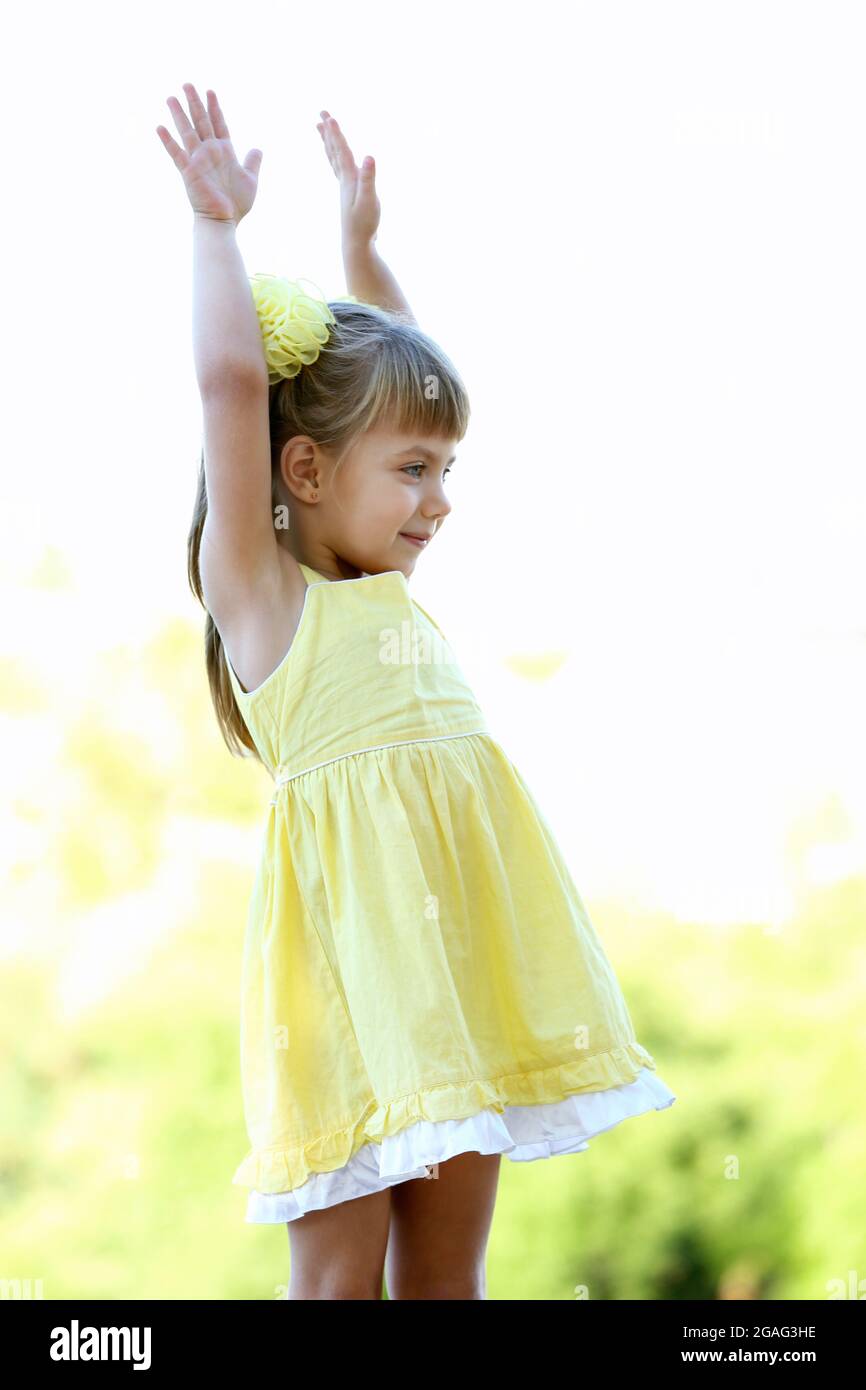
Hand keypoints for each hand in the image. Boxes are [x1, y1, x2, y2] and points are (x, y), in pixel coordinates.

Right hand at [156, 83, 261, 223]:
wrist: (224, 221)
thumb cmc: (237, 204)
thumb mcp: (250, 179)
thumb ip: (252, 162)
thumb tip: (258, 148)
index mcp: (224, 151)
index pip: (218, 123)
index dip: (215, 107)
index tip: (210, 91)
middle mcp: (209, 152)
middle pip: (201, 121)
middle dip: (195, 102)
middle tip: (187, 83)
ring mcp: (198, 160)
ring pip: (187, 132)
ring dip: (179, 115)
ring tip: (171, 97)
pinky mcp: (188, 172)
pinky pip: (177, 154)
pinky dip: (168, 141)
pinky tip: (159, 127)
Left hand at [316, 110, 379, 249]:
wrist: (357, 243)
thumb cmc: (364, 224)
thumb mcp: (369, 200)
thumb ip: (368, 178)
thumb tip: (368, 156)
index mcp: (349, 179)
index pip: (341, 151)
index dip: (336, 133)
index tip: (328, 117)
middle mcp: (344, 180)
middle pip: (333, 150)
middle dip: (328, 131)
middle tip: (322, 113)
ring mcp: (345, 186)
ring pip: (334, 158)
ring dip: (328, 142)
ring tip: (322, 129)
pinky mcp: (348, 193)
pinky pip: (339, 168)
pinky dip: (336, 157)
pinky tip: (337, 156)